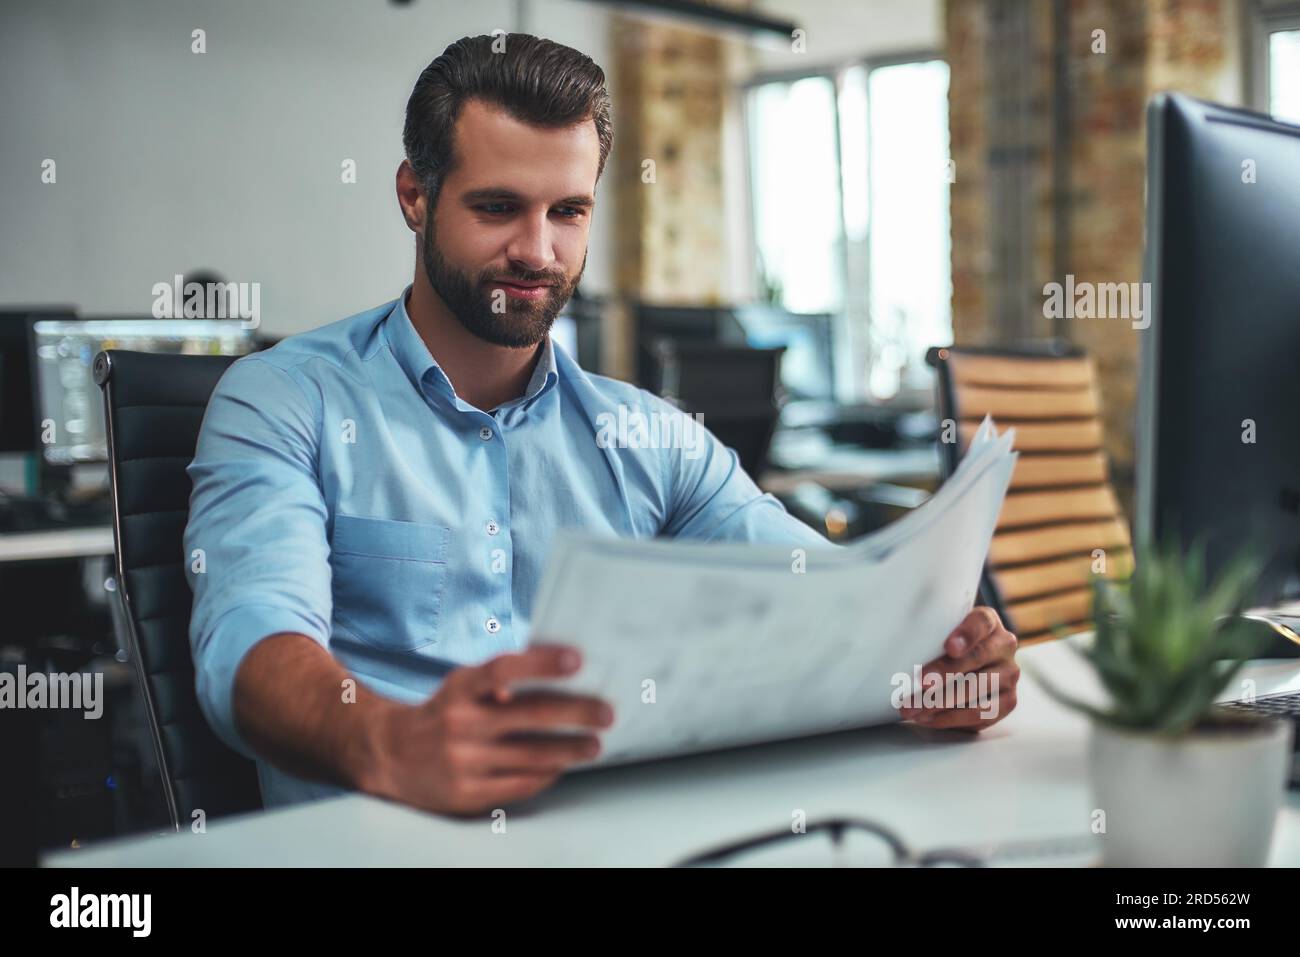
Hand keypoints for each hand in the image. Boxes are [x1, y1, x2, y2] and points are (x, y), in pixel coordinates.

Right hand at [359, 644, 613, 814]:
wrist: (390, 754)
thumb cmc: (442, 712)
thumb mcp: (461, 686)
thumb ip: (499, 679)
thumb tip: (554, 666)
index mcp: (458, 690)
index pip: (502, 670)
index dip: (540, 663)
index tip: (576, 659)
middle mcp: (460, 724)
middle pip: (528, 716)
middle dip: (575, 713)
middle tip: (606, 712)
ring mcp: (463, 762)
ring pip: (531, 755)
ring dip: (570, 749)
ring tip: (593, 744)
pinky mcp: (466, 794)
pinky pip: (518, 785)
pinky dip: (545, 775)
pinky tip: (560, 767)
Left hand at [897, 607, 1018, 731]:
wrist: (972, 663)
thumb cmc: (948, 644)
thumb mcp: (943, 630)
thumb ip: (931, 631)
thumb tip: (899, 644)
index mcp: (988, 622)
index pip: (981, 623)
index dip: (966, 635)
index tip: (949, 647)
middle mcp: (1004, 646)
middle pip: (977, 659)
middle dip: (945, 673)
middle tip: (920, 684)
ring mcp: (1009, 674)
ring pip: (977, 690)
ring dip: (941, 702)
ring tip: (914, 709)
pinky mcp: (1008, 700)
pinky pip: (981, 714)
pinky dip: (951, 718)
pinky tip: (929, 718)